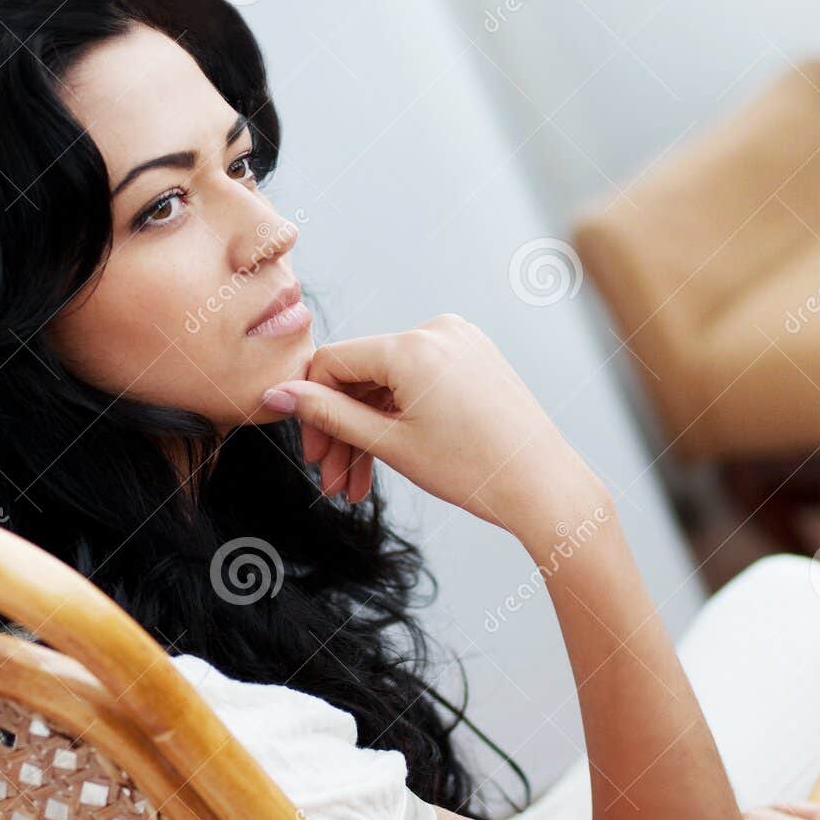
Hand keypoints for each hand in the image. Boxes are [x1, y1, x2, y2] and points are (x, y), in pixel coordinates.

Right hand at [261, 314, 603, 540]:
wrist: (544, 486)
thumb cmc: (473, 470)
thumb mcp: (390, 444)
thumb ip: (329, 416)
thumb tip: (275, 394)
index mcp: (412, 345)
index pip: (332, 362)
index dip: (310, 409)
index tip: (311, 454)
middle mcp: (436, 330)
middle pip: (361, 376)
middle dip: (342, 433)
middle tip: (331, 481)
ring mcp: (460, 341)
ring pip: (389, 384)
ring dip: (368, 433)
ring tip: (356, 488)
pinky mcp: (474, 357)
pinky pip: (418, 382)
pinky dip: (399, 417)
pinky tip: (387, 459)